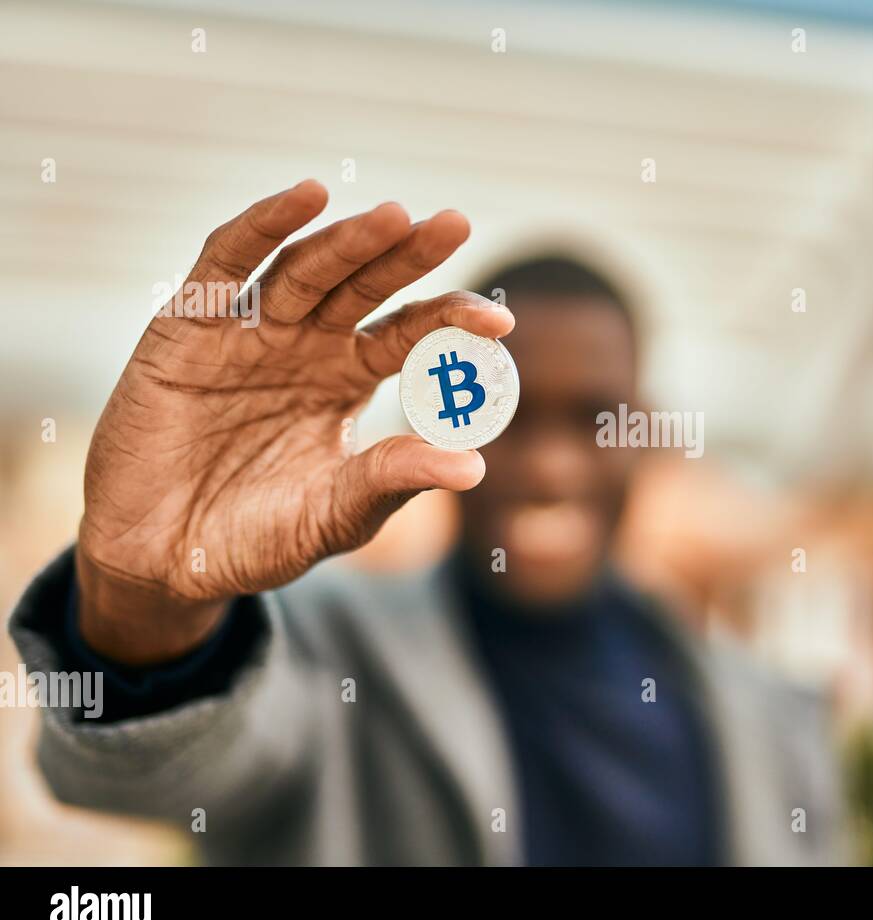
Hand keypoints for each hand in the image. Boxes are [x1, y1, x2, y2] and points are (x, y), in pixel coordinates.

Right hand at [75, 181, 512, 664]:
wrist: (165, 561)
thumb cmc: (258, 538)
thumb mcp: (336, 512)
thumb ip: (394, 482)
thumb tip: (476, 468)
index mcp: (348, 377)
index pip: (409, 331)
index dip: (450, 318)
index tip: (499, 322)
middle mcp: (305, 343)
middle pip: (365, 283)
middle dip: (408, 253)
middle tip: (455, 223)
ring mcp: (248, 330)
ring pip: (305, 269)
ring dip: (348, 239)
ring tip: (393, 217)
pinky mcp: (188, 327)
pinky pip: (225, 264)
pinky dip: (261, 227)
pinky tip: (305, 197)